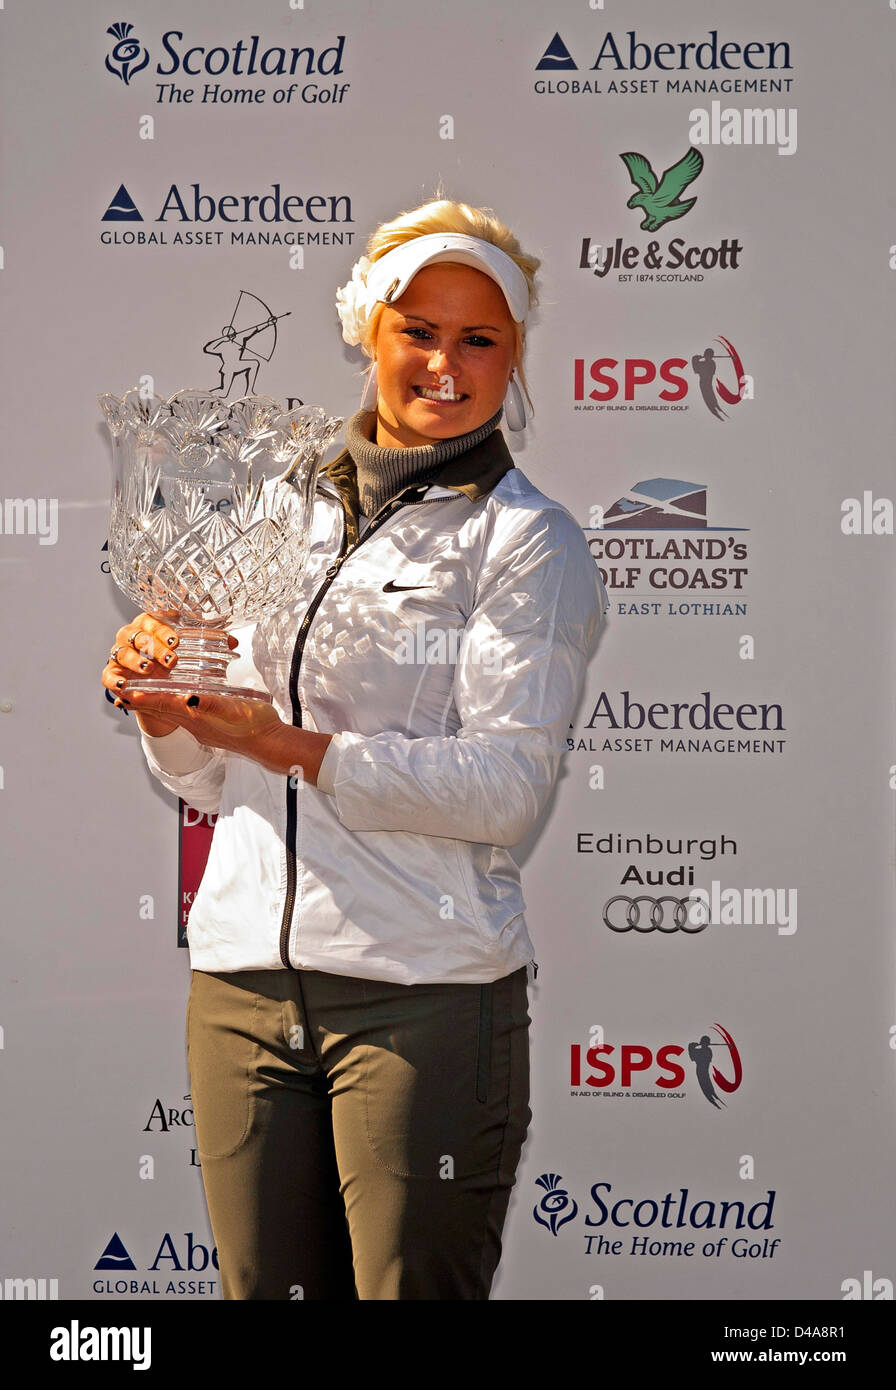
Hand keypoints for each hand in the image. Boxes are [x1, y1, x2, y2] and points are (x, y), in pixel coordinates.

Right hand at [102, 614, 236, 738]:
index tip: (177, 640)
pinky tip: (125, 686)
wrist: (160, 690)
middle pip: (137, 634)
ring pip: (121, 651)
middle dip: (154, 645)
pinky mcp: (112, 674)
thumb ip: (211, 643)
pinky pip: (107, 676)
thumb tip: (233, 641)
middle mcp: (132, 636)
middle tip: (171, 659)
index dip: (163, 628)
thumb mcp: (192, 651)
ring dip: (134, 659)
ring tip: (148, 668)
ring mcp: (120, 654)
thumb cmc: (173, 662)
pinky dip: (114, 680)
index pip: (153, 619)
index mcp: (151, 624)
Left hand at [123, 686, 288, 766]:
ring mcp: (204, 730)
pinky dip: (174, 710)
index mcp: (197, 718)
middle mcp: (196, 726)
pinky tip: (181, 707)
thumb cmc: (255, 725)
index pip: (163, 706)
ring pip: (173, 716)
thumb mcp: (235, 710)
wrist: (271, 744)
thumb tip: (189, 699)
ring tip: (142, 701)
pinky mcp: (213, 731)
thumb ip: (211, 705)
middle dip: (142, 704)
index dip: (142, 699)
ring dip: (156, 707)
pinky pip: (186, 719)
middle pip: (162, 712)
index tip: (122, 694)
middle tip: (122, 698)